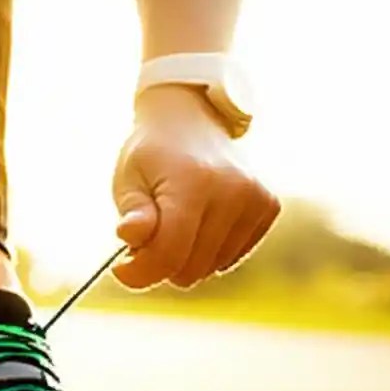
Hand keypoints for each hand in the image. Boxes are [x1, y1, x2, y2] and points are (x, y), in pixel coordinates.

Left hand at [111, 85, 279, 289]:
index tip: (120, 269)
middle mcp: (233, 191)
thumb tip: (130, 236)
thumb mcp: (128, 179)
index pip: (169, 253)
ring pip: (211, 268)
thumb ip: (133, 212)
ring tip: (173, 224)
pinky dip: (209, 251)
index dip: (140, 271)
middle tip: (146, 238)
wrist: (191, 119)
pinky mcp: (269, 206)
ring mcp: (256, 199)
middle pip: (191, 267)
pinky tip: (199, 223)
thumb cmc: (151, 155)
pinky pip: (231, 257)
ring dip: (185, 258)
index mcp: (193, 182)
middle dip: (160, 263)